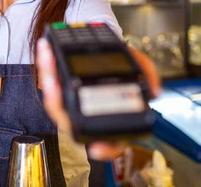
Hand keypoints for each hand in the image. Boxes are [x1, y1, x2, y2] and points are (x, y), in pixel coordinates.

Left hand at [36, 38, 160, 160]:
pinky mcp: (58, 90)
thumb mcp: (136, 65)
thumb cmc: (119, 67)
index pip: (110, 144)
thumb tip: (154, 90)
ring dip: (48, 75)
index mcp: (109, 121)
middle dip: (57, 99)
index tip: (97, 147)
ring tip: (48, 54)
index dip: (105, 149)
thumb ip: (147, 73)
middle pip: (68, 119)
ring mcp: (70, 106)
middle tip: (53, 82)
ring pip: (53, 101)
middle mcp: (86, 118)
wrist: (103, 51)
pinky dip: (46, 67)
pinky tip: (46, 50)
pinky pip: (49, 83)